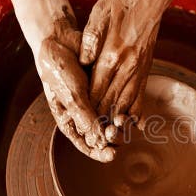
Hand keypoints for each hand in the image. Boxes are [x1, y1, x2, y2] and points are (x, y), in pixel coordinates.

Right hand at [35, 14, 114, 161]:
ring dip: (119, 124)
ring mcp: (94, 101)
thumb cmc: (59, 68)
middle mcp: (82, 113)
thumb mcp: (71, 94)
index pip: (84, 143)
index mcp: (68, 119)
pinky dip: (125, 109)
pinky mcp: (103, 88)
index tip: (111, 155)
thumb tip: (98, 141)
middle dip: (111, 138)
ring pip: (110, 120)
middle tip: (121, 137)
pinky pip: (116, 102)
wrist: (59, 40)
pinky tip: (136, 114)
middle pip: (100, 134)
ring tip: (127, 124)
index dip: (97, 152)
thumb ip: (85, 116)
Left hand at [79, 0, 177, 128]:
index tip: (81, 122)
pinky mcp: (146, 66)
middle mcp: (127, 66)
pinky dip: (136, 109)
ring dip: (118, 119)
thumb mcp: (99, 14)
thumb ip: (90, 40)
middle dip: (102, 121)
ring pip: (127, 100)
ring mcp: (140, 67)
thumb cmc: (122, 0)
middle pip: (111, 100)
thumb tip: (83, 62)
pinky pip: (141, 93)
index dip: (88, 108)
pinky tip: (133, 121)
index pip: (96, 89)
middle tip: (94, 138)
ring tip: (112, 136)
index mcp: (112, 54)